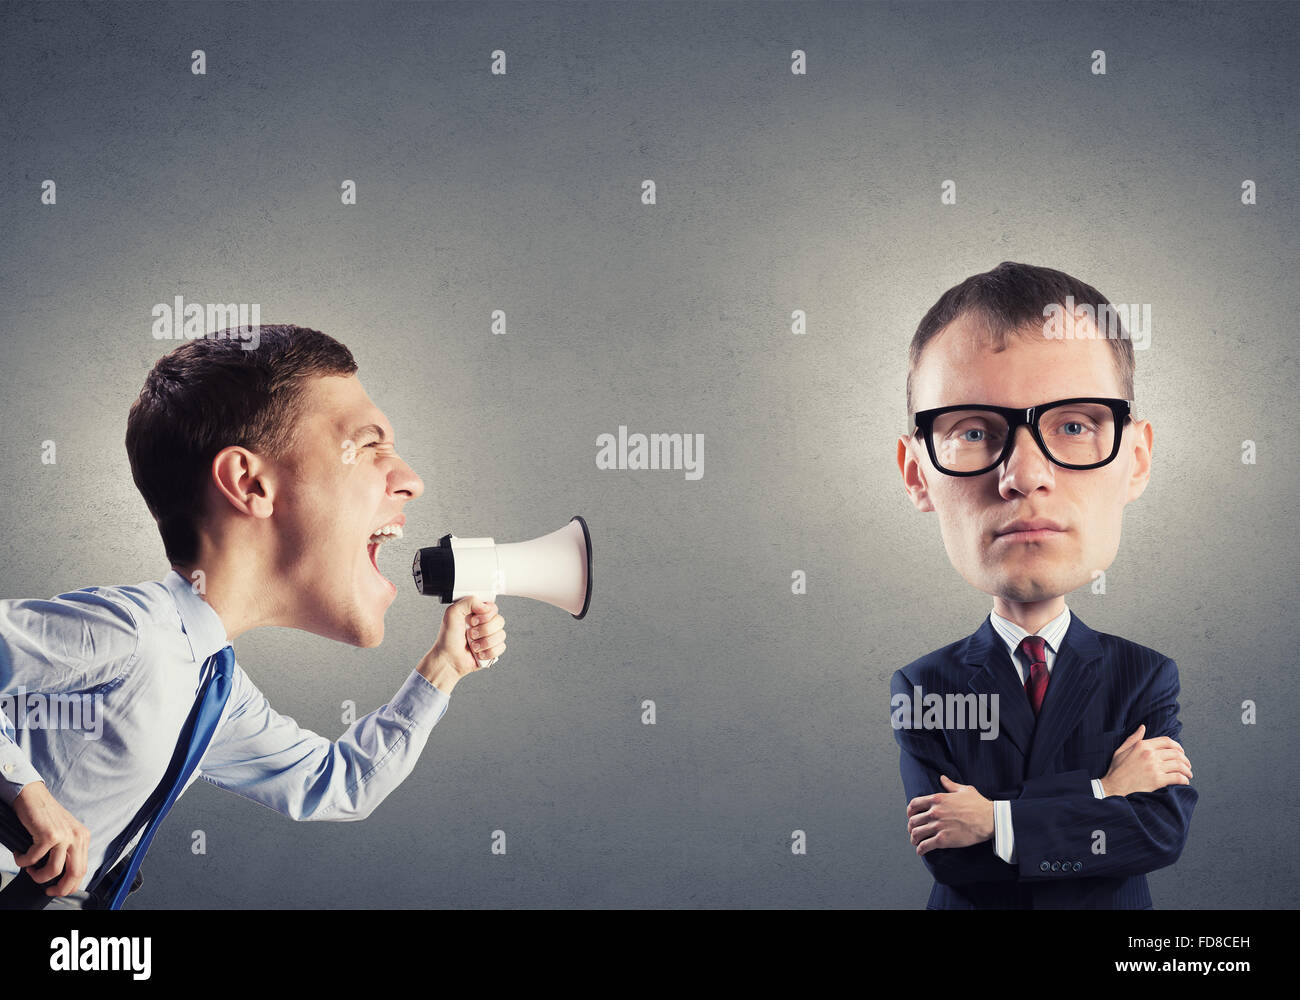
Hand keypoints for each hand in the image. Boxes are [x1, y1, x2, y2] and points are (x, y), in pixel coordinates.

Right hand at [10, 781, 89, 896]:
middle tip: (46, 890)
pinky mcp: (49, 834)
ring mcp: (64, 835)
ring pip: (54, 870)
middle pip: (75, 873)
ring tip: (29, 869)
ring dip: (37, 876)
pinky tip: (19, 854)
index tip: (56, 890)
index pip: (82, 869)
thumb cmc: (44, 816)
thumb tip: (59, 876)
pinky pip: (34, 859)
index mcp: (83, 838)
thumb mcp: (62, 834)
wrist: (33, 796)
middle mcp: (77, 837)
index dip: (70, 885)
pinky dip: (23, 861)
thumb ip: (66, 851)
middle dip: (59, 887)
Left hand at [417, 596, 505, 694]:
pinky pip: (501, 648)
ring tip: (473, 645)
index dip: (485, 615)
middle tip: (471, 634)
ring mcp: (489, 637)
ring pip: (501, 635)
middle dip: (484, 630)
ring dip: (485, 642)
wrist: (449, 660)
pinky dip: (488, 652)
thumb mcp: (452, 613)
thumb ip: (468, 601)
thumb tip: (485, 606)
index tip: (473, 621)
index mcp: (476, 613)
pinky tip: (478, 653)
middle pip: (499, 621)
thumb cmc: (448, 639)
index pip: (493, 607)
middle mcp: (484, 624)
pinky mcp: (493, 649)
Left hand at [906, 775, 994, 855]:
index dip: (910, 812)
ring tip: (915, 842)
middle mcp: (935, 812)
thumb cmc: (979, 804)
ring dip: (914, 839)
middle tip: (914, 831)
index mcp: (938, 799)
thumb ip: (950, 785)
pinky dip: (920, 849)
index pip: (914, 804)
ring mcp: (938, 826)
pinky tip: (921, 851)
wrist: (990, 819)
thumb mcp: (964, 790)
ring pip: (916, 833)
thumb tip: (942, 778)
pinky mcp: (943, 840)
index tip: (911, 816)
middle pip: (913, 820)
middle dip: (911, 827)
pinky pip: (925, 845)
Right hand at [1100, 724, 1191, 796]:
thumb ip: (1133, 738)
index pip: (1167, 741)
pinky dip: (1184, 779)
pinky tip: (1185, 781)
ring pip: (1179, 765)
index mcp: (1142, 745)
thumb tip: (1143, 727)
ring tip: (1188, 773)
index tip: (1181, 752)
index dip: (1177, 746)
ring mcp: (1154, 767)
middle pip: (1176, 753)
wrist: (1113, 787)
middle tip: (1187, 765)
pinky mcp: (1157, 780)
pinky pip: (1177, 777)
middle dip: (1185, 759)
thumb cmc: (1117, 770)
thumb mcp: (1121, 750)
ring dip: (1187, 770)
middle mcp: (1149, 754)